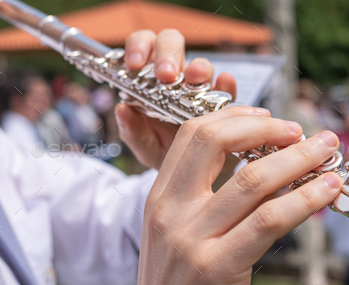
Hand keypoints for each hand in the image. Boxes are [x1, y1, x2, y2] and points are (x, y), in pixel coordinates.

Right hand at [92, 107, 341, 284]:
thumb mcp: (175, 241)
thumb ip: (202, 205)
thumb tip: (253, 173)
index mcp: (158, 200)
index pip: (193, 134)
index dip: (237, 118)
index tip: (270, 118)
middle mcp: (171, 213)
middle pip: (217, 141)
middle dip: (268, 128)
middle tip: (302, 132)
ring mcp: (192, 240)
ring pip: (253, 180)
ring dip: (300, 159)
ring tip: (328, 151)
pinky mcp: (217, 270)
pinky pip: (270, 221)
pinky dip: (305, 200)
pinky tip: (327, 190)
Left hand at [116, 29, 236, 168]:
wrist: (192, 176)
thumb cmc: (165, 155)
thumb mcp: (145, 147)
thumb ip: (132, 131)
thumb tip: (122, 109)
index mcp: (149, 80)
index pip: (143, 46)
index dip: (139, 47)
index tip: (134, 63)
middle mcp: (176, 78)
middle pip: (172, 44)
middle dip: (168, 53)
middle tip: (165, 74)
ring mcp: (200, 89)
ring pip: (201, 64)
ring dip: (198, 67)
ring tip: (194, 79)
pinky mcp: (222, 103)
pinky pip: (226, 87)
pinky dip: (225, 84)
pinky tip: (223, 84)